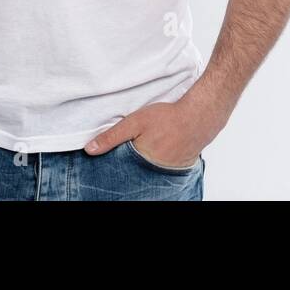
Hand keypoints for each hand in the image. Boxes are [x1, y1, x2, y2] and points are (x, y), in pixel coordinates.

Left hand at [83, 100, 215, 167]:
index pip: (121, 172)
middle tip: (133, 151)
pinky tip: (158, 153)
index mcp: (140, 162)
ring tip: (146, 151)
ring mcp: (167, 173)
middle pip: (135, 173)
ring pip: (148, 173)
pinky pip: (162, 171)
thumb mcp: (135, 122)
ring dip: (144, 166)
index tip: (111, 163)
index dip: (115, 167)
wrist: (199, 117)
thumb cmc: (167, 118)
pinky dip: (157, 164)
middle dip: (130, 167)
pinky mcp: (177, 169)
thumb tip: (90, 149)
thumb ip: (112, 136)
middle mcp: (153, 172)